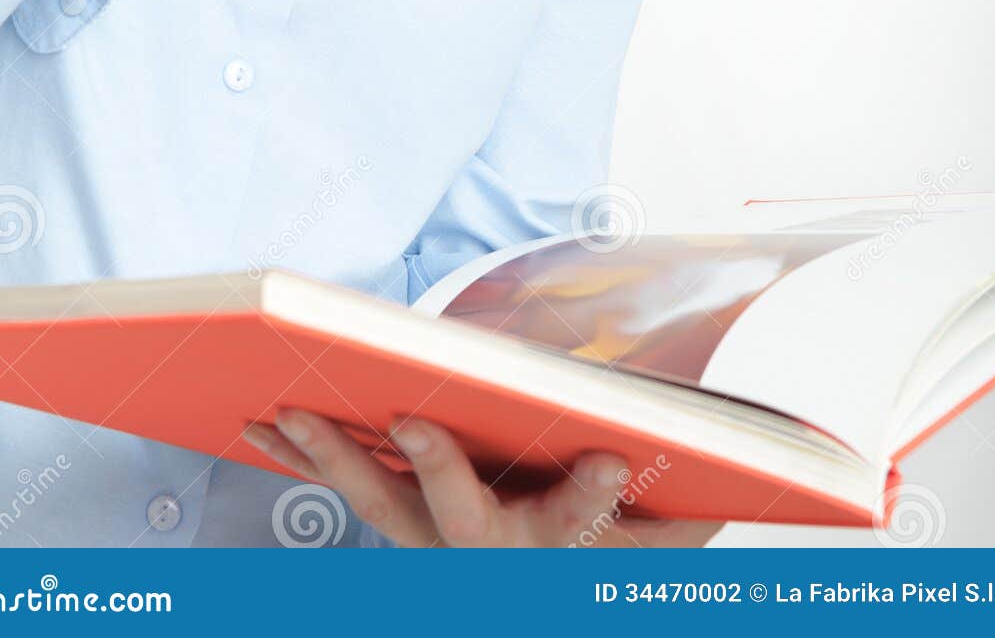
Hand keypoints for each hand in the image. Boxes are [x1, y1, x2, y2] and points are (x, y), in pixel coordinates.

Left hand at [244, 412, 722, 547]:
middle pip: (462, 519)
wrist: (561, 585)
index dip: (588, 497)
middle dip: (435, 469)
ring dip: (338, 458)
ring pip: (385, 506)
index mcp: (566, 542)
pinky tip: (263, 422)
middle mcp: (498, 552)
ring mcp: (440, 541)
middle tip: (412, 421)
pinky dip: (306, 456)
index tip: (604, 460)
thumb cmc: (618, 529)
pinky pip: (350, 490)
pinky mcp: (402, 523)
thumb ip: (675, 497)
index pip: (582, 519)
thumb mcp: (659, 520)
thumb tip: (731, 467)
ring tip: (293, 408)